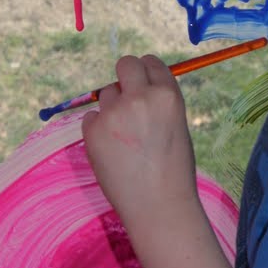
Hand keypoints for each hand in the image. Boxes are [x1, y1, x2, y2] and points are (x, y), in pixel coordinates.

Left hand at [81, 54, 197, 235]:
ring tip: (123, 136)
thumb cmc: (174, 170)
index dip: (146, 73)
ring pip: (107, 92)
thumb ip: (159, 103)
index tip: (143, 85)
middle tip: (127, 98)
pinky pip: (91, 117)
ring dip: (112, 106)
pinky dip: (98, 128)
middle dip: (126, 76)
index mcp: (167, 94)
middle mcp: (140, 97)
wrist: (158, 205)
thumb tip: (139, 89)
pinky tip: (111, 149)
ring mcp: (115, 113)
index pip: (151, 62)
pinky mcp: (93, 131)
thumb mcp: (177, 125)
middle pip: (125, 64)